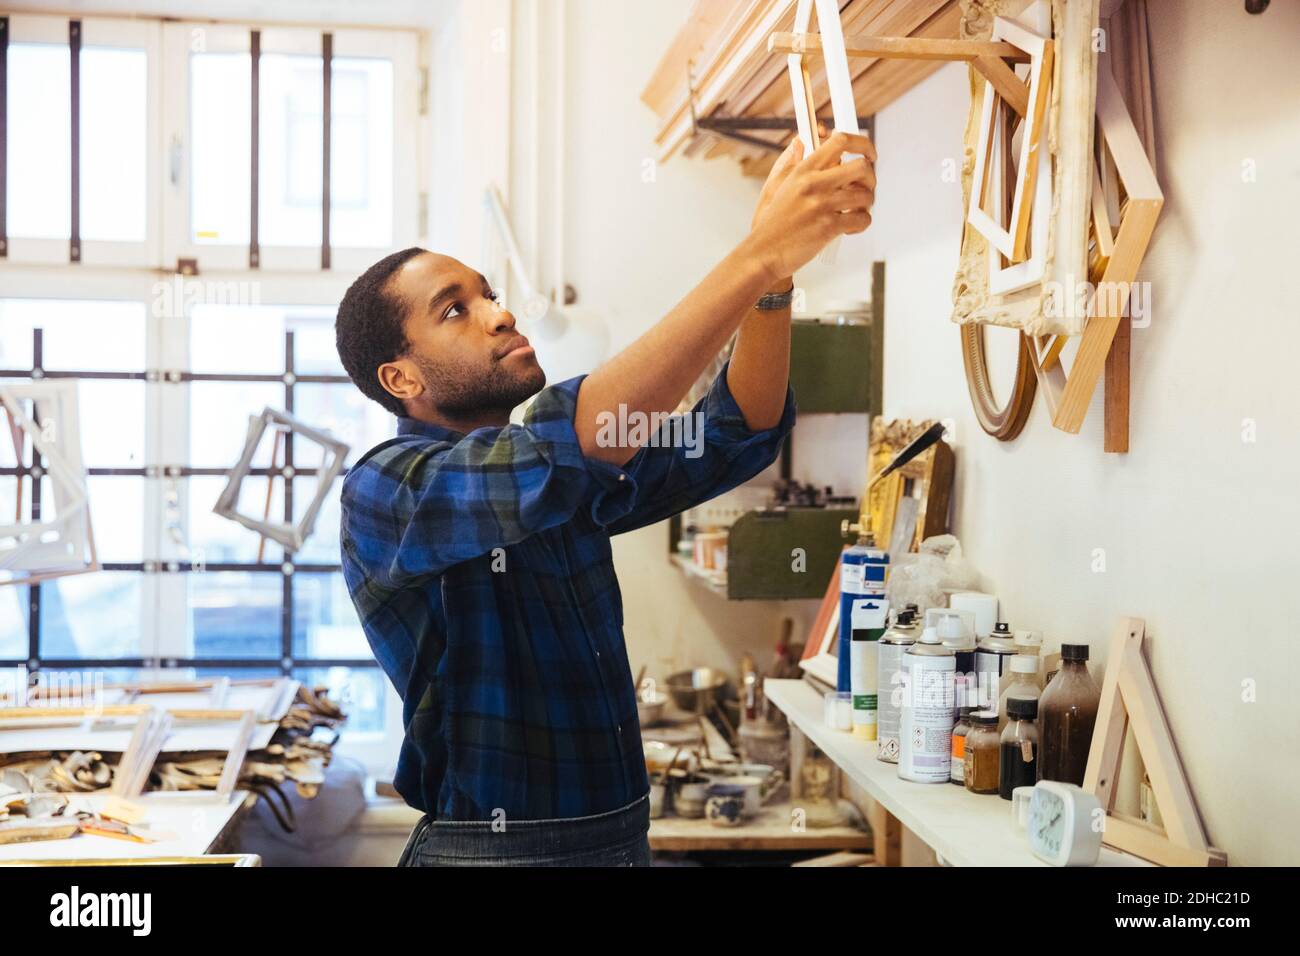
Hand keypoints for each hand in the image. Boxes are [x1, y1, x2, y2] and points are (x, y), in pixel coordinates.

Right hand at [745, 131, 876, 283]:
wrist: (764, 252)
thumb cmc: (773, 222)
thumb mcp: (779, 185)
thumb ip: (794, 163)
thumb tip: (800, 142)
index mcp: (803, 170)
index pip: (840, 141)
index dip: (862, 144)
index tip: (868, 154)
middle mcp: (813, 184)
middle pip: (861, 166)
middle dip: (871, 177)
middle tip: (865, 186)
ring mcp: (822, 205)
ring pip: (866, 195)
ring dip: (867, 204)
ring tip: (856, 210)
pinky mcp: (829, 227)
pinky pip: (862, 219)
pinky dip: (861, 223)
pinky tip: (850, 227)